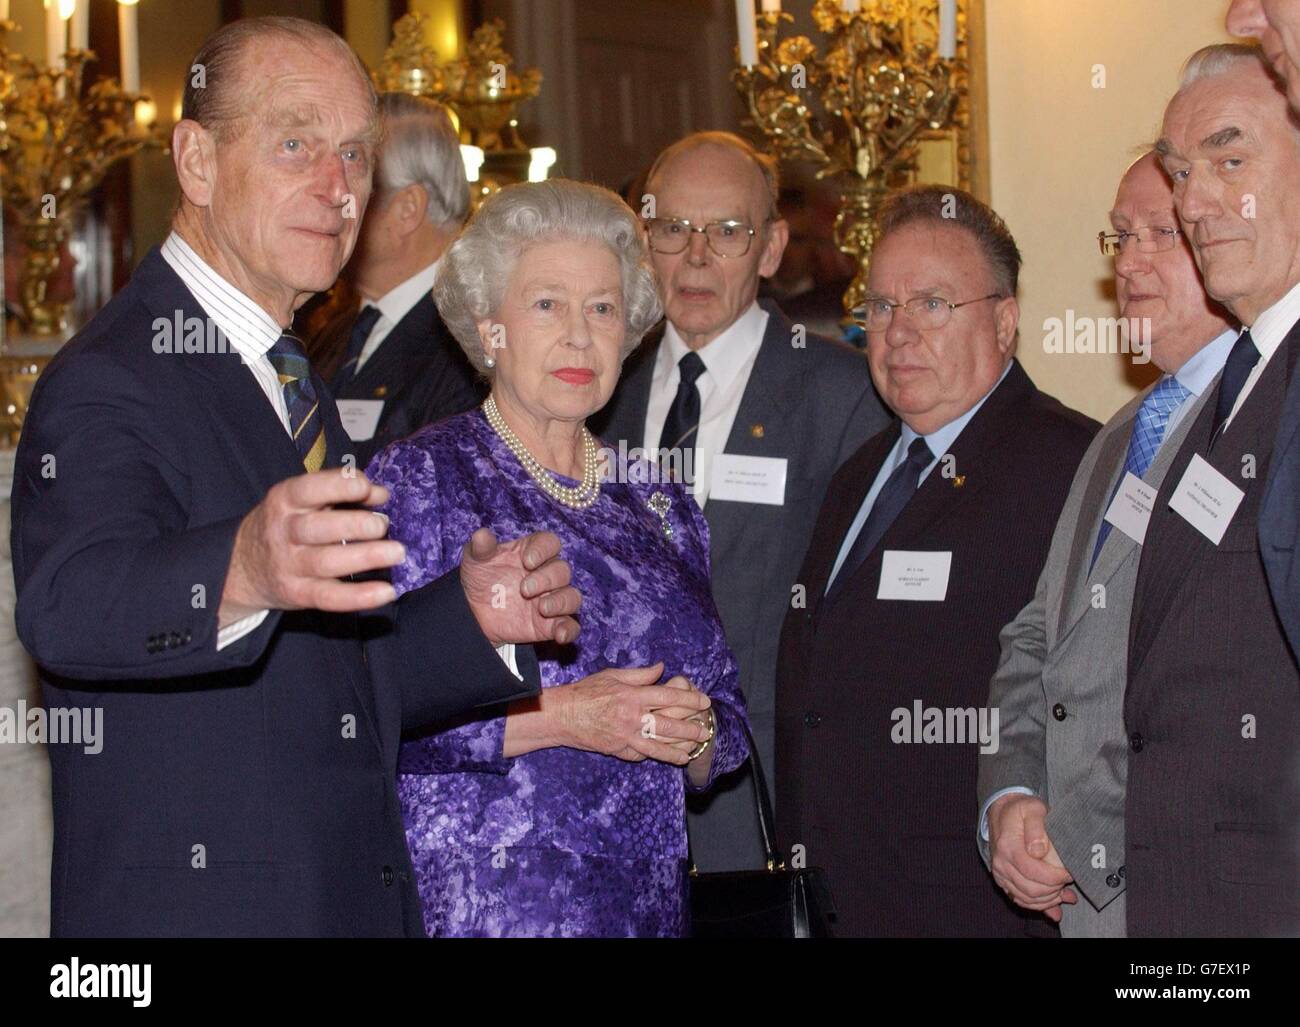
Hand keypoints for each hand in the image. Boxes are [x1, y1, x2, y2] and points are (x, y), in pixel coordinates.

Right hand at [219, 468, 399, 623]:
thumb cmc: (286, 525)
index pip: (308, 489)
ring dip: (366, 557)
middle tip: (383, 524)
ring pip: (327, 562)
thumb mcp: (303, 501)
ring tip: (397, 552)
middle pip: (318, 529)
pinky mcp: (299, 594)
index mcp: (284, 501)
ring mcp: (290, 566)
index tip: (366, 487)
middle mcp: (284, 532)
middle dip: (355, 525)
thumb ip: (340, 493)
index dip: (339, 486)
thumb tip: (381, 495)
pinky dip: (361, 597)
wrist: (243, 567)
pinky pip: (331, 598)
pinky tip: (388, 591)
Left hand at [459, 528, 581, 646]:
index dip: (543, 550)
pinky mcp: (551, 624)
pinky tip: (559, 635)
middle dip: (547, 579)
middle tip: (524, 589)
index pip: (550, 543)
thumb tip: (482, 534)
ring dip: (561, 602)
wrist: (474, 613)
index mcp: (532, 552)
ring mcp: (551, 599)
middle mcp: (546, 575)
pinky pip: (570, 626)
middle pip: (563, 570)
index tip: (527, 561)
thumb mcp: (475, 560)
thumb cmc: (480, 579)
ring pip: (572, 597)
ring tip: (541, 608)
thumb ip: (481, 547)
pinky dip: (569, 630)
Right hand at [546, 663, 710, 764]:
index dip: (689, 698)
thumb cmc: (586, 691)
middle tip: (705, 730)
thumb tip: (661, 668)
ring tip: (693, 751)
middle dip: (690, 728)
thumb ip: (640, 674)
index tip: (704, 700)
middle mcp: (632, 717)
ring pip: (658, 746)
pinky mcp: (618, 750)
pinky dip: (656, 756)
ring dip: (678, 749)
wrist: (563, 715)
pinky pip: (642, 755)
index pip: (668, 695)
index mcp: (632, 695)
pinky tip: (669, 757)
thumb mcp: (612, 675)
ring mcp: (626, 737)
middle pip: (669, 724)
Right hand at [988, 794, 1077, 921]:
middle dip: (1054, 891)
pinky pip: (1018, 899)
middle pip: (1030, 889)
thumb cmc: (1020, 810)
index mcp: (1008, 847)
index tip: (1069, 874)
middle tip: (1069, 884)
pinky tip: (1053, 904)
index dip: (1054, 878)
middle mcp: (1000, 863)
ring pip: (1025, 898)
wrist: (1001, 812)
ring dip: (1048, 901)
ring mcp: (999, 873)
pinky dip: (1037, 905)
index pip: (1032, 871)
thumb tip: (1039, 851)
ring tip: (1065, 895)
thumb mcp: (1032, 808)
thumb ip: (1036, 827)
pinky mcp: (1002, 879)